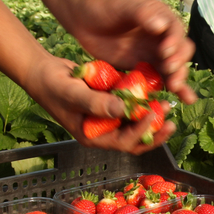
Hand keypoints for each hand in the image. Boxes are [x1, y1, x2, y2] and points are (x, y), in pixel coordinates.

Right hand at [23, 55, 176, 153]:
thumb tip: (123, 109)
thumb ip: (97, 103)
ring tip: (166, 104)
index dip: (140, 132)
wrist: (43, 71)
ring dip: (151, 116)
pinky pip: (130, 106)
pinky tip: (154, 90)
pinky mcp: (110, 103)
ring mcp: (108, 117)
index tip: (151, 115)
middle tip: (170, 119)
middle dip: (154, 131)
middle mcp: (103, 130)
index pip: (123, 142)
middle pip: (134, 138)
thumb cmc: (52, 86)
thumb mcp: (73, 94)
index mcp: (94, 136)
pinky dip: (141, 101)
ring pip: (135, 122)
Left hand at [64, 0, 196, 105]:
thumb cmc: (103, 7)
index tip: (164, 52)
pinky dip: (173, 90)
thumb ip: (142, 14)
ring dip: (179, 80)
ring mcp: (154, 55)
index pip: (176, 32)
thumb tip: (161, 26)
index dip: (174, 43)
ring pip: (174, 69)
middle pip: (180, 54)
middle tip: (170, 75)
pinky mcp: (145, 70)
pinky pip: (161, 80)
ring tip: (179, 92)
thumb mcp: (122, 6)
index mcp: (162, 19)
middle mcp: (163, 38)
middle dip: (178, 65)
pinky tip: (184, 101)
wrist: (84, 20)